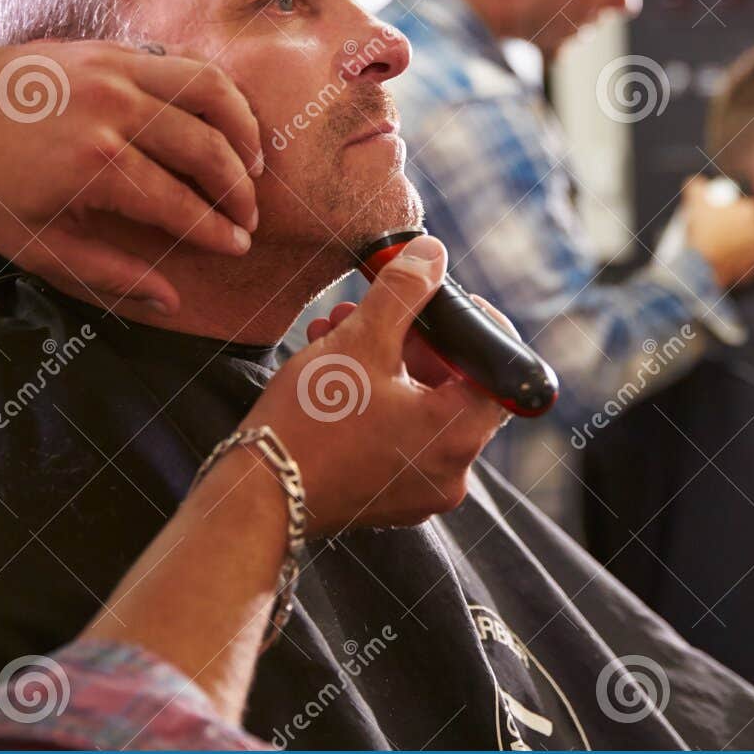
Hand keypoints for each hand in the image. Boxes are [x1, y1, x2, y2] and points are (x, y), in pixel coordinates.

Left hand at [0, 40, 263, 314]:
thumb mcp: (36, 247)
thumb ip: (109, 273)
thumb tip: (170, 299)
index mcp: (94, 165)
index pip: (180, 203)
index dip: (217, 230)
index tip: (238, 247)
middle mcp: (112, 110)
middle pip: (206, 149)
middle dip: (238, 189)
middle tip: (248, 217)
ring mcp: (112, 70)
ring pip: (208, 91)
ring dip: (241, 128)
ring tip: (253, 162)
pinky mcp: (108, 49)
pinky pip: (180, 63)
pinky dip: (212, 90)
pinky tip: (220, 119)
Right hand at [238, 236, 507, 534]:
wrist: (256, 497)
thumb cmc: (310, 422)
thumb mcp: (360, 340)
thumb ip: (404, 291)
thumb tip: (432, 254)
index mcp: (457, 435)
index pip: (497, 371)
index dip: (475, 327)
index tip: (442, 302)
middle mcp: (451, 472)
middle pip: (455, 387)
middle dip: (414, 340)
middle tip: (375, 313)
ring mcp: (420, 491)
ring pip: (421, 408)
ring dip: (387, 364)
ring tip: (338, 332)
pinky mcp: (390, 499)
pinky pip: (400, 437)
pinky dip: (377, 401)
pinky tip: (333, 371)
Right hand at [683, 176, 753, 289]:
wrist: (701, 264)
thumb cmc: (702, 229)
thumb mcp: (695, 200)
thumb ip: (697, 186)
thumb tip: (694, 181)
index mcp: (752, 211)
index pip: (742, 206)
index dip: (728, 209)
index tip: (715, 215)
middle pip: (745, 226)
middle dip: (734, 227)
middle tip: (715, 230)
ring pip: (744, 245)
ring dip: (734, 245)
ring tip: (716, 246)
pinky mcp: (750, 272)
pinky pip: (740, 264)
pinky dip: (732, 262)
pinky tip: (719, 261)